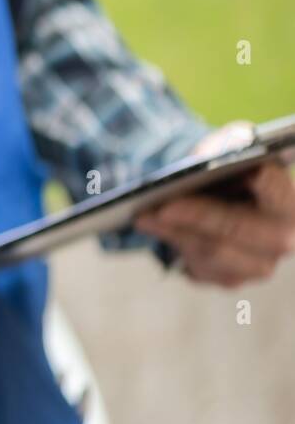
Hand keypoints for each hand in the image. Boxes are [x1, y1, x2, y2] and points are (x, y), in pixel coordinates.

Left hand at [135, 122, 294, 286]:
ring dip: (174, 231)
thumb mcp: (227, 147)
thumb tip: (208, 156)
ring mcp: (259, 265)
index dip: (262, 180)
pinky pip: (198, 266)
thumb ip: (227, 143)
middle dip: (199, 215)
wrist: (215, 202)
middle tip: (163, 206)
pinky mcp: (230, 279)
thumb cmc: (225, 172)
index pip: (275, 189)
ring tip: (143, 216)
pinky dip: (172, 243)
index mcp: (287, 201)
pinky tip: (152, 228)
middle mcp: (283, 239)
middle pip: (239, 228)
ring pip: (213, 250)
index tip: (242, 171)